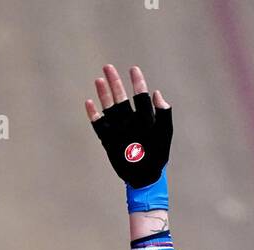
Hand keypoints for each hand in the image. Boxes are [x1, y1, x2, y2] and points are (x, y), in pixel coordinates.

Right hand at [85, 63, 171, 191]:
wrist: (145, 178)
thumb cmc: (158, 156)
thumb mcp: (165, 134)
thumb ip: (164, 114)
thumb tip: (157, 94)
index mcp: (144, 118)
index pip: (140, 96)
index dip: (137, 82)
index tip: (133, 70)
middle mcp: (130, 121)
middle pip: (121, 97)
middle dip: (115, 82)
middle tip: (108, 67)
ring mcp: (118, 129)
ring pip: (109, 107)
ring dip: (104, 94)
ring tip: (99, 80)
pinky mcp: (108, 139)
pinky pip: (99, 124)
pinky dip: (93, 114)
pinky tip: (89, 103)